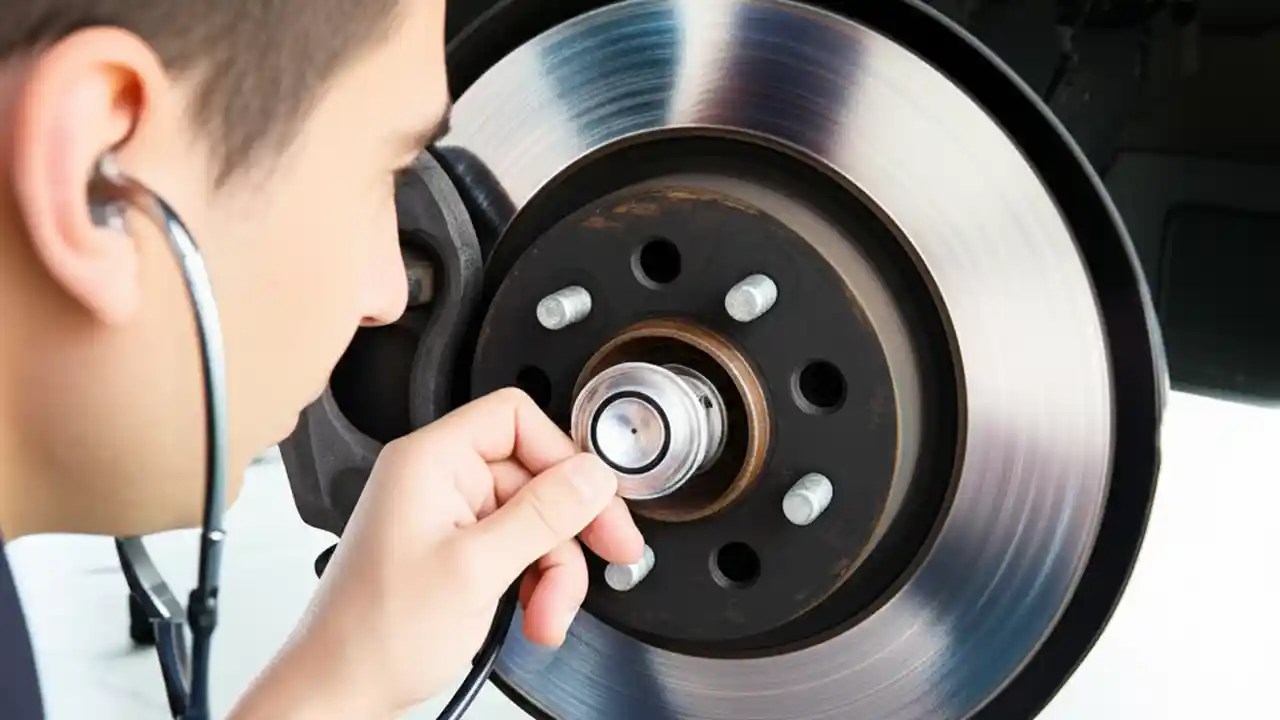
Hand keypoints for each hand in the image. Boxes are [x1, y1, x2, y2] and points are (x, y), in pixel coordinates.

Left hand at [232, 389, 644, 718]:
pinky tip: (535, 615)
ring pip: (534, 520)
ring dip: (555, 569)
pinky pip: (517, 549)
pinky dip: (535, 583)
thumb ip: (542, 515)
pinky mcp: (455, 550)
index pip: (515, 418)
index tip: (593, 496)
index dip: (562, 455)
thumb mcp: (476, 569)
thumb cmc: (374, 635)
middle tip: (607, 554)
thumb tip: (592, 475)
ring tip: (549, 614)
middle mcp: (437, 480)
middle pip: (535, 476)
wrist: (337, 692)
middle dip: (568, 530)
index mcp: (430, 462)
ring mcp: (446, 516)